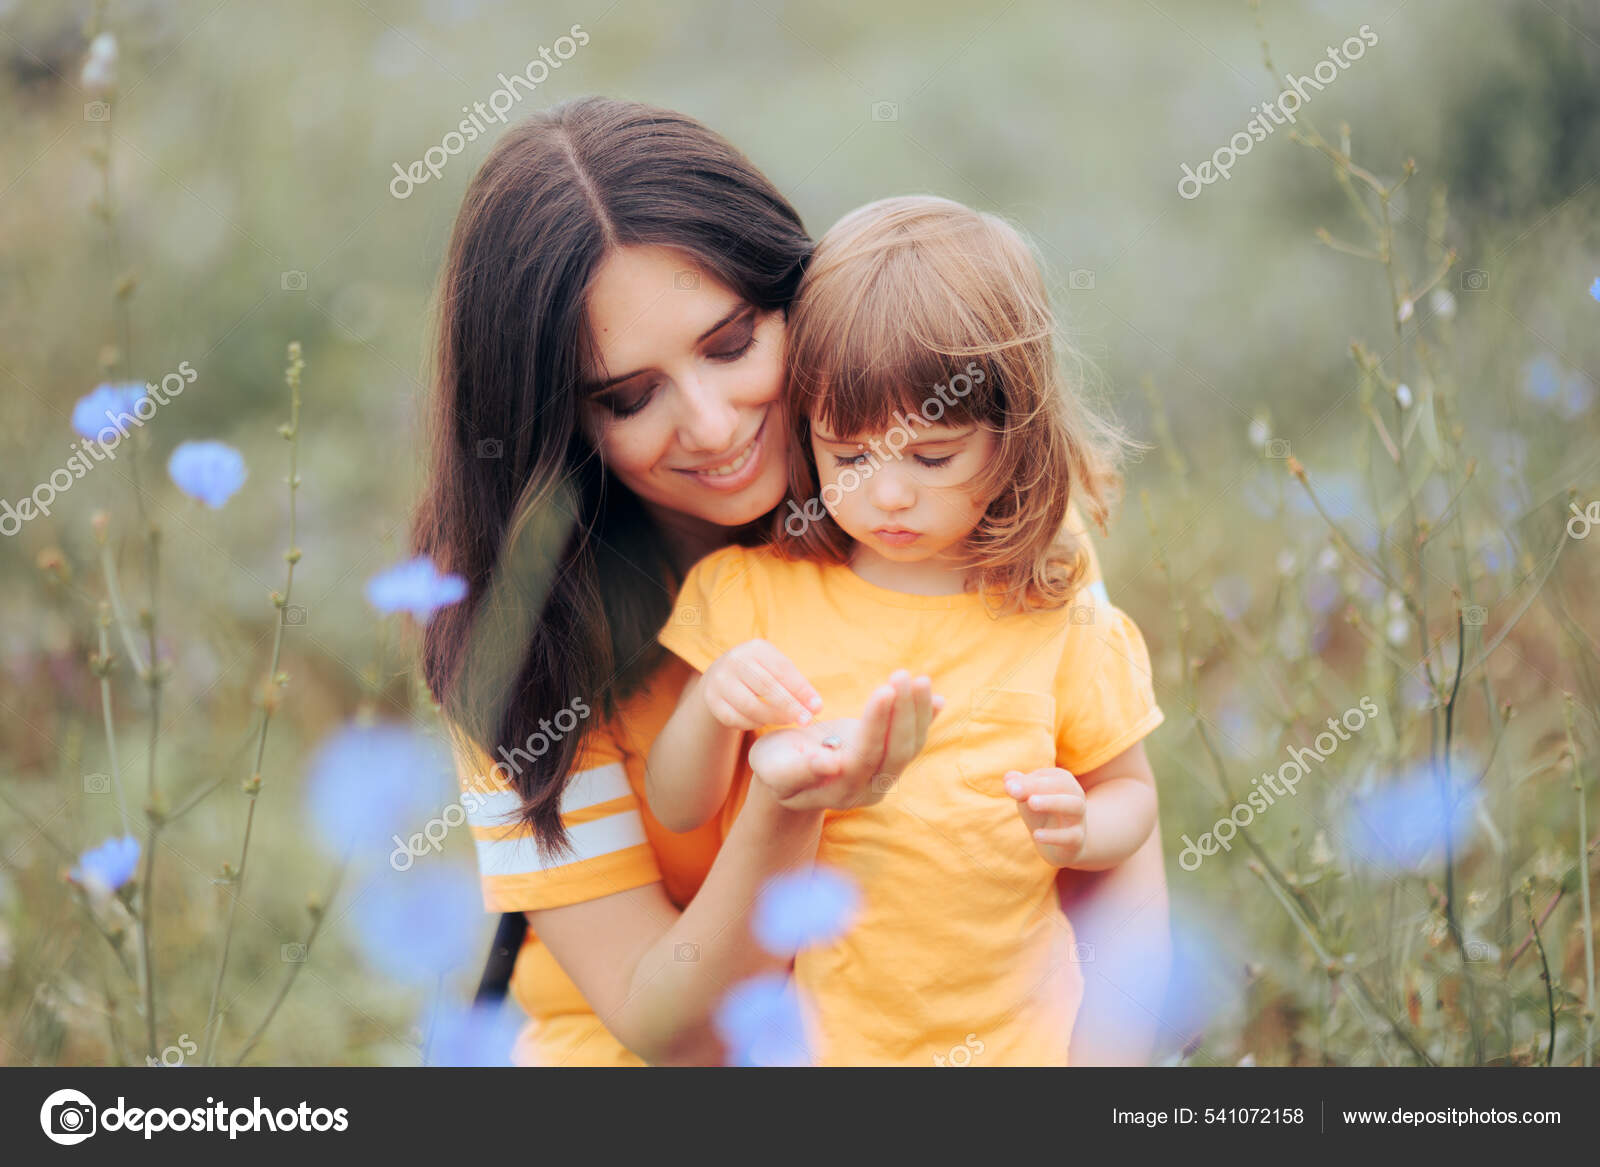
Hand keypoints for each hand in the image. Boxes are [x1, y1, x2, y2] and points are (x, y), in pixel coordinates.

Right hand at [699, 639, 823, 730]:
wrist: (720, 676)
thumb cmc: (759, 673)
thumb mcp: (774, 668)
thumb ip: (795, 684)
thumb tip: (815, 706)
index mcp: (755, 649)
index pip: (782, 669)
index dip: (801, 689)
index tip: (817, 706)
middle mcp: (734, 661)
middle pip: (767, 687)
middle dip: (790, 706)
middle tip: (806, 720)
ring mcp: (720, 682)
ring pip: (751, 707)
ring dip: (774, 718)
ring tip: (787, 720)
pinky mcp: (713, 702)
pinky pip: (737, 719)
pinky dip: (754, 723)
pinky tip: (764, 720)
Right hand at [748, 670, 941, 810]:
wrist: (788, 775)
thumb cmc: (776, 765)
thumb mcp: (775, 768)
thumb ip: (801, 769)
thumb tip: (831, 764)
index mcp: (840, 790)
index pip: (866, 754)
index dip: (878, 723)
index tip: (883, 690)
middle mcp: (869, 788)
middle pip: (895, 751)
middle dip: (902, 711)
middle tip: (902, 674)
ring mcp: (883, 778)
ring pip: (909, 746)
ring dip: (917, 711)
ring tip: (919, 678)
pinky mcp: (889, 763)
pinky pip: (913, 742)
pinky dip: (925, 719)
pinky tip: (936, 699)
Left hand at [1006, 767, 1086, 866]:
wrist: (1060, 845)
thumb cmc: (1042, 814)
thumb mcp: (1026, 799)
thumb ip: (1017, 787)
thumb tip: (1008, 779)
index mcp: (1063, 781)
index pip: (1047, 776)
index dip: (1028, 781)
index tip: (1008, 787)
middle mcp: (1075, 796)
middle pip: (1064, 785)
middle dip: (1039, 786)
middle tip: (1015, 791)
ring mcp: (1079, 818)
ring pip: (1074, 806)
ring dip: (1052, 802)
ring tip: (1031, 803)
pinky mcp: (1078, 839)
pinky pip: (1070, 836)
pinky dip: (1054, 835)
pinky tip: (1036, 835)